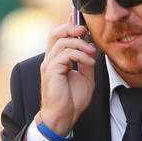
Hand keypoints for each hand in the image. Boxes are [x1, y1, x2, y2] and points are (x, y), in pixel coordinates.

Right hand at [39, 19, 96, 135]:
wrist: (64, 117)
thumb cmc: (72, 101)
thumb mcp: (85, 77)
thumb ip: (86, 62)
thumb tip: (90, 48)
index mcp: (57, 60)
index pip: (60, 37)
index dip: (69, 26)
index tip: (83, 23)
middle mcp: (51, 60)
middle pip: (55, 33)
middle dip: (70, 27)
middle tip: (84, 30)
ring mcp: (49, 64)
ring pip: (62, 42)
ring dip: (80, 44)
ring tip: (92, 52)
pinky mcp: (51, 70)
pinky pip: (66, 54)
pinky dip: (80, 55)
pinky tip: (89, 61)